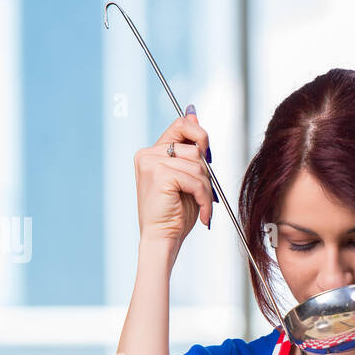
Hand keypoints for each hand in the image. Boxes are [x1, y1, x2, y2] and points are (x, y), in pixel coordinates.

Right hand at [134, 110, 214, 264]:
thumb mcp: (187, 178)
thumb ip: (190, 150)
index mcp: (151, 153)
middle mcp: (147, 154)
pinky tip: (202, 214)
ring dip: (207, 190)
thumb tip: (193, 114)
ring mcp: (151, 163)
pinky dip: (205, 199)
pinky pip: (195, 179)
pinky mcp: (159, 175)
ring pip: (197, 165)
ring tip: (203, 207)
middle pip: (194, 148)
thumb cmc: (174, 214)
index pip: (180, 125)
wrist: (162, 240)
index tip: (207, 152)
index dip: (199, 133)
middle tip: (205, 194)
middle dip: (207, 173)